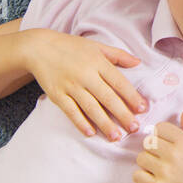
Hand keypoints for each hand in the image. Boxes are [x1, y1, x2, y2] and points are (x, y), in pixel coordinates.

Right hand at [25, 28, 144, 139]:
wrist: (39, 48)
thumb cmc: (71, 47)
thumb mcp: (97, 46)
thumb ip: (118, 55)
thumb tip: (138, 63)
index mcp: (98, 62)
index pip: (119, 82)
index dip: (132, 96)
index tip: (143, 109)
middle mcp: (85, 75)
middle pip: (107, 98)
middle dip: (122, 114)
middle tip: (134, 128)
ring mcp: (70, 86)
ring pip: (91, 108)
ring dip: (104, 123)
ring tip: (116, 136)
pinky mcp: (57, 95)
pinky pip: (71, 111)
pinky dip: (81, 123)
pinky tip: (91, 133)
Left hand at [134, 111, 182, 182]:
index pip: (159, 127)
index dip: (160, 135)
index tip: (166, 144)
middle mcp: (174, 154)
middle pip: (147, 142)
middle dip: (153, 149)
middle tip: (163, 159)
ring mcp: (165, 171)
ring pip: (140, 158)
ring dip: (147, 163)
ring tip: (160, 170)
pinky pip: (137, 176)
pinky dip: (143, 178)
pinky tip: (154, 180)